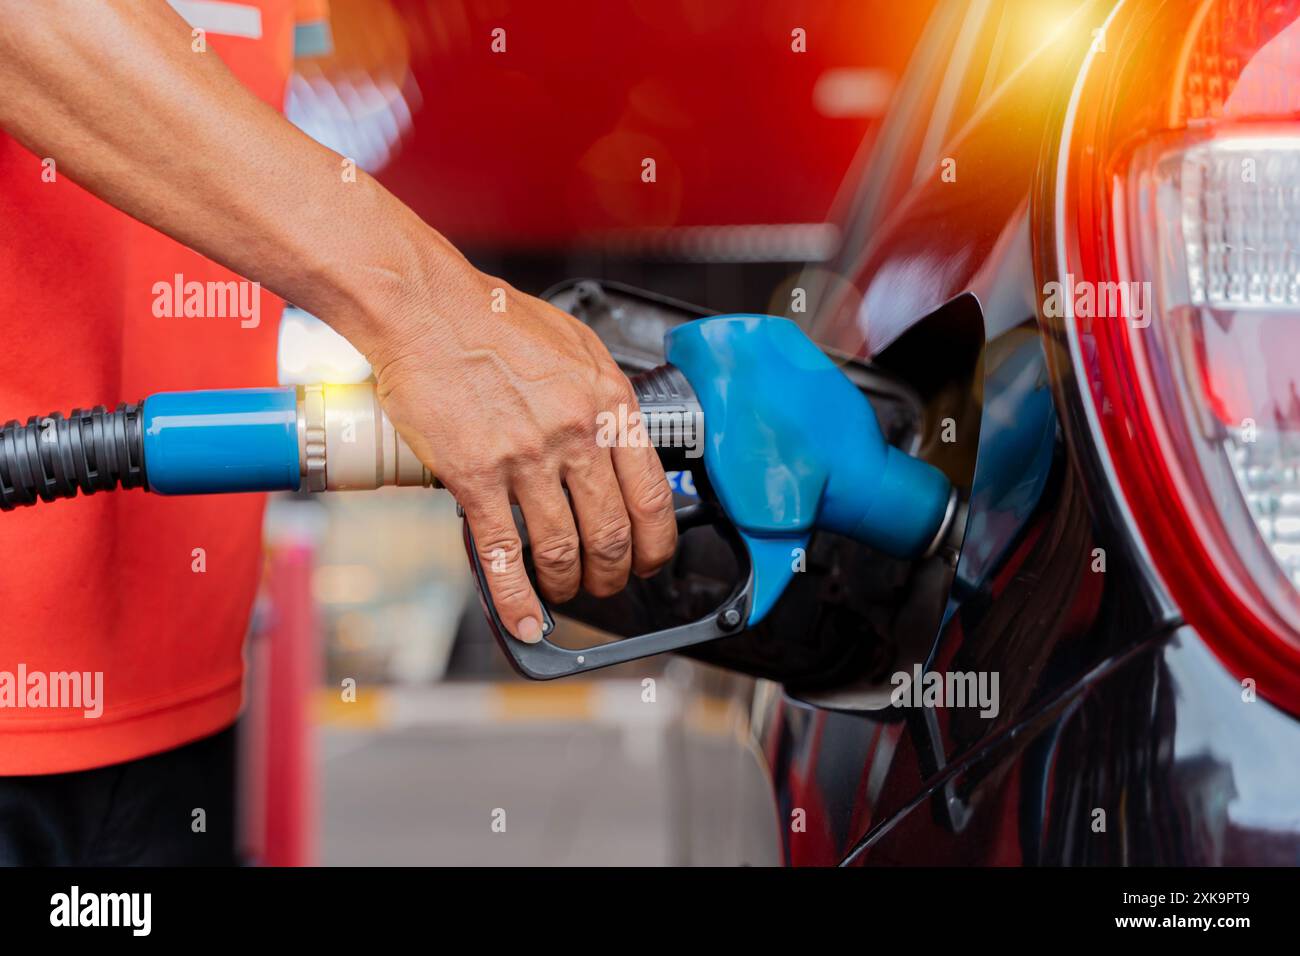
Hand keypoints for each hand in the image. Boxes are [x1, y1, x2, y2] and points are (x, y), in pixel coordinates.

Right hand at [371, 260, 677, 641]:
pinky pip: (503, 554)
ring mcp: (526, 459)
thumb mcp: (577, 345)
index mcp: (607, 403)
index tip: (651, 558)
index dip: (657, 542)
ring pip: (563, 549)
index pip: (650, 494)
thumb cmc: (493, 319)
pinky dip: (517, 599)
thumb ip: (605, 395)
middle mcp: (576, 434)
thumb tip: (621, 437)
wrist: (424, 309)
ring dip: (568, 584)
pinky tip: (525, 621)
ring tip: (564, 591)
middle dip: (616, 573)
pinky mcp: (476, 476)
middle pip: (613, 532)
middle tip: (609, 583)